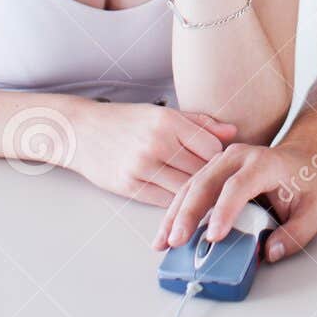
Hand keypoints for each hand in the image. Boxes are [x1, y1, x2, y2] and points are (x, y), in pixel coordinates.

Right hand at [67, 102, 237, 206]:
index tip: (224, 165)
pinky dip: (176, 203)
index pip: (212, 148)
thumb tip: (233, 132)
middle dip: (213, 180)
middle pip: (201, 171)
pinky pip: (165, 201)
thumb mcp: (163, 113)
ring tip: (207, 197)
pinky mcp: (129, 186)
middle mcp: (157, 143)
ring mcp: (142, 167)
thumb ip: (200, 123)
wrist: (82, 130)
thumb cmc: (126, 121)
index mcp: (168, 121)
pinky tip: (183, 202)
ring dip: (197, 195)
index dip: (222, 159)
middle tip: (222, 187)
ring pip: (185, 189)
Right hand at [151, 139, 316, 263]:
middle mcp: (239, 157)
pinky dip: (176, 211)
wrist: (300, 158)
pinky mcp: (212, 171)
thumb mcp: (314, 210)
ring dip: (176, 214)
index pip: (239, 185)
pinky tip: (167, 231)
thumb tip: (270, 252)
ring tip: (163, 242)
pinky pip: (190, 189)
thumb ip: (296, 234)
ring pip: (192, 185)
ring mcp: (222, 161)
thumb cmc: (305, 183)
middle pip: (207, 182)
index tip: (214, 236)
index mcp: (264, 163)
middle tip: (177, 241)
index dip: (225, 210)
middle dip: (189, 213)